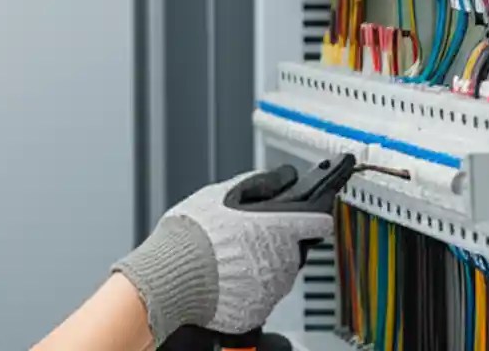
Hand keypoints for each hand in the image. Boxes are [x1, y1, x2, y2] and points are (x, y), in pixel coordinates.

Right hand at [111, 167, 333, 345]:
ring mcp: (273, 290)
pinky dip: (247, 288)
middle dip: (277, 242)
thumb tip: (279, 177)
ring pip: (277, 273)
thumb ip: (254, 184)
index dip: (314, 215)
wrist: (170, 277)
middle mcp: (283, 261)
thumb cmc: (191, 236)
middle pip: (294, 249)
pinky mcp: (258, 312)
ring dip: (261, 265)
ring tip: (228, 258)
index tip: (312, 215)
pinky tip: (225, 278)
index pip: (318, 221)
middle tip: (246, 236)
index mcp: (280, 229)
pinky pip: (260, 296)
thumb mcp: (218, 194)